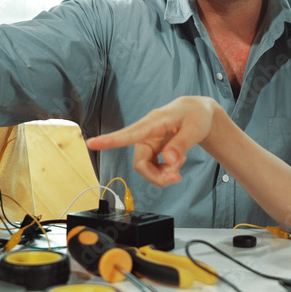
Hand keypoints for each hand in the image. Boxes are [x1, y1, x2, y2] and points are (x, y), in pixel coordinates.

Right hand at [86, 96, 219, 186]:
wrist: (198, 114)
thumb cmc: (196, 115)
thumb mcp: (195, 129)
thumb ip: (181, 144)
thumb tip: (168, 160)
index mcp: (154, 122)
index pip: (129, 133)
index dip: (110, 140)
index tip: (92, 143)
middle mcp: (147, 133)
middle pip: (140, 163)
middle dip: (157, 176)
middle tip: (176, 177)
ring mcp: (150, 142)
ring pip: (146, 168)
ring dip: (162, 174)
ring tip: (180, 166)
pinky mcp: (154, 149)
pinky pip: (154, 167)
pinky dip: (166, 171)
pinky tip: (177, 162)